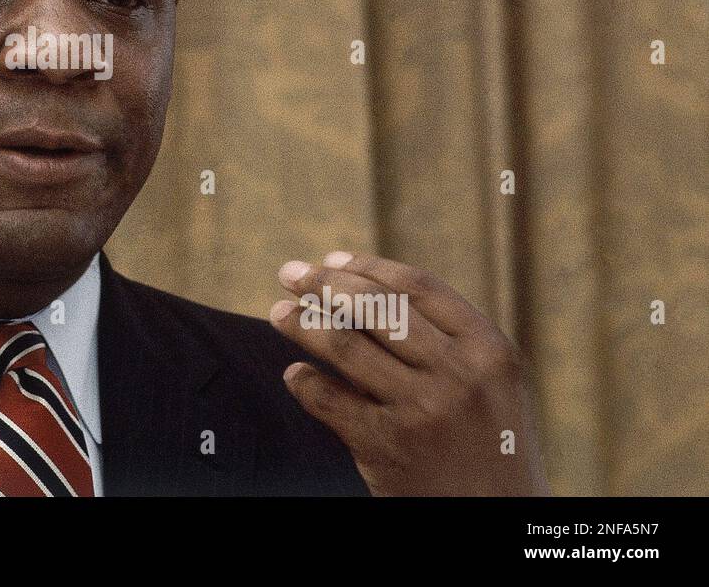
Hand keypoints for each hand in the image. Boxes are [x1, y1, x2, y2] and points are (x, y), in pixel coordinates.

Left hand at [269, 250, 550, 495]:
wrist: (499, 517)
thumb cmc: (490, 444)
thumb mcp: (492, 384)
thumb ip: (446, 339)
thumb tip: (362, 287)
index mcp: (488, 349)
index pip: (416, 288)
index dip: (366, 267)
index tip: (330, 260)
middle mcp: (457, 375)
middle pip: (374, 308)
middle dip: (323, 284)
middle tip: (290, 273)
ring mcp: (421, 410)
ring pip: (344, 346)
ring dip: (302, 322)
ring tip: (279, 311)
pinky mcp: (386, 446)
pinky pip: (328, 398)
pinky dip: (303, 381)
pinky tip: (295, 374)